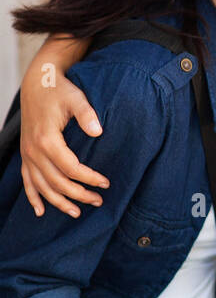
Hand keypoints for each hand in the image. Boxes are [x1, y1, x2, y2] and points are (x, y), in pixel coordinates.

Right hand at [19, 63, 107, 217]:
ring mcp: (27, 154)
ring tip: (77, 213)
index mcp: (47, 140)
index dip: (89, 179)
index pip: (71, 168)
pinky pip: (26, 181)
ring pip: (41, 186)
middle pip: (56, 182)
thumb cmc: (60, 91)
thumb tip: (99, 131)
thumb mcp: (76, 99)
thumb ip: (87, 114)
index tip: (107, 183)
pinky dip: (33, 197)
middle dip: (78, 195)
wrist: (38, 84)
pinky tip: (40, 212)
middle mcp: (34, 151)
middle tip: (99, 201)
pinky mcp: (26, 154)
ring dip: (58, 202)